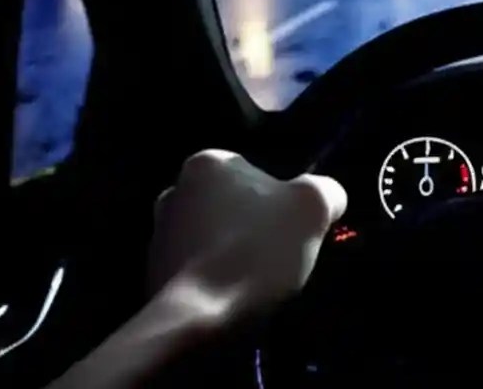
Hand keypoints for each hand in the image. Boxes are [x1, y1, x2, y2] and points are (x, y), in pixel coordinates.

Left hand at [149, 149, 346, 323]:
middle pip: (235, 205)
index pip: (257, 173)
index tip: (292, 231)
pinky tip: (232, 298)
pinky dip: (216, 280)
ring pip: (216, 237)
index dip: (283, 202)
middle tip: (278, 258)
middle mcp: (174, 190)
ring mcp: (159, 233)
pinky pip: (198, 269)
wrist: (200, 319)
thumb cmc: (257, 250)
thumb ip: (327, 190)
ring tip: (256, 284)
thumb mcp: (313, 208)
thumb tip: (327, 196)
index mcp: (208, 163)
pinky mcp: (154, 272)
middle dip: (257, 228)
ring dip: (236, 254)